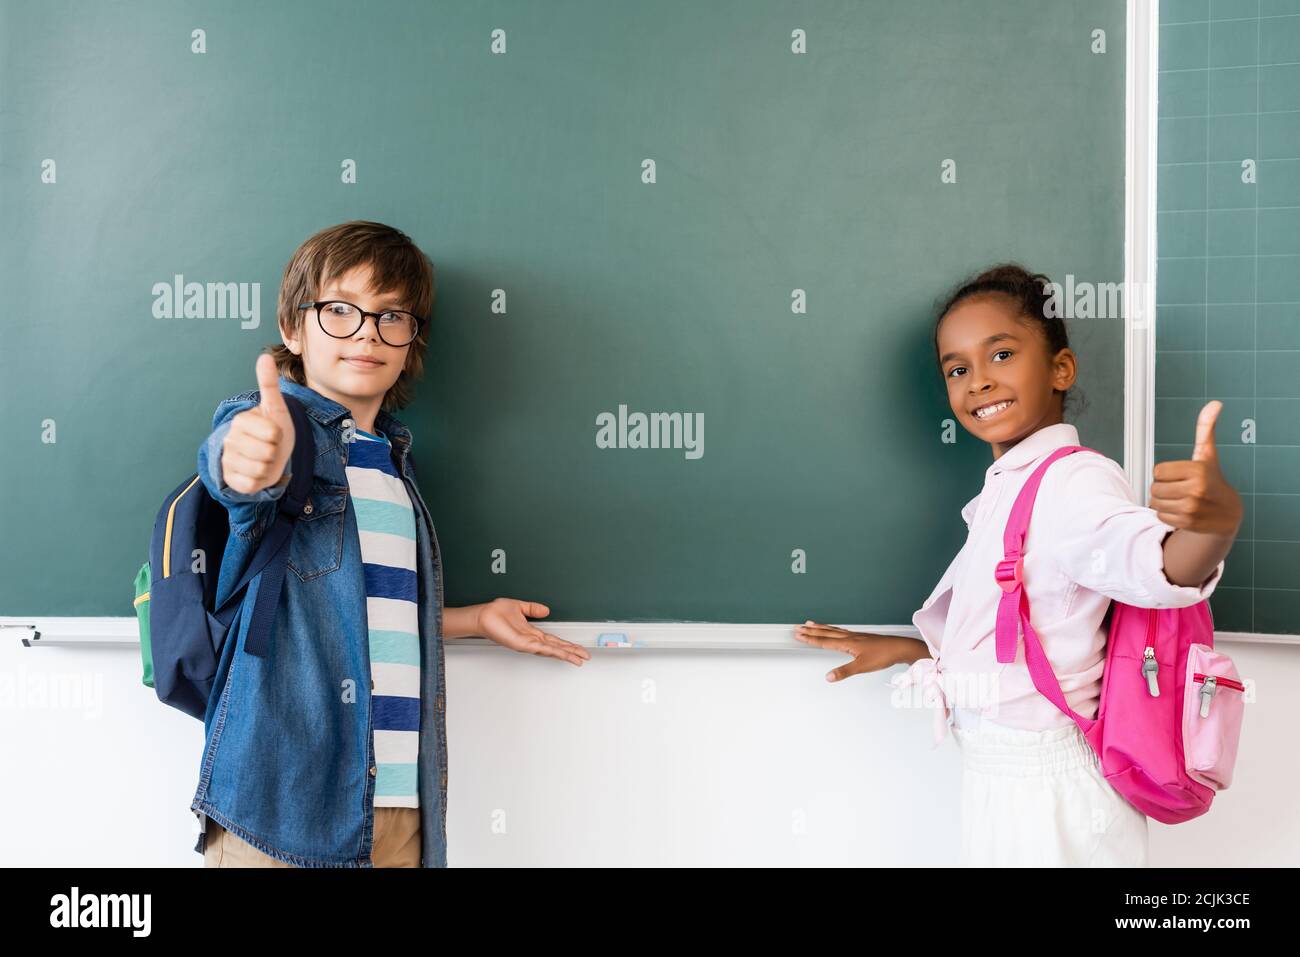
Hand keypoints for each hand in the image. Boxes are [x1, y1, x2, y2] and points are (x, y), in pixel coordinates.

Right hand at [221, 353, 295, 494]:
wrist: (268, 455)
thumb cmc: (273, 430)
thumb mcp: (275, 407)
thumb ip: (268, 384)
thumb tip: (264, 356)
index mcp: (241, 421)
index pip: (272, 432)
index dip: (279, 435)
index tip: (273, 432)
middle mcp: (229, 440)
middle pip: (267, 452)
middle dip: (275, 452)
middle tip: (269, 448)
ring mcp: (228, 460)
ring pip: (260, 469)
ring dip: (268, 467)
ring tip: (264, 459)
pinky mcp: (230, 480)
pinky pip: (252, 484)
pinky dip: (260, 482)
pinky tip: (256, 473)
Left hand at [475, 598, 590, 665]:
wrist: (483, 615)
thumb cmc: (495, 613)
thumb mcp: (520, 606)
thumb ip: (533, 609)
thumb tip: (546, 609)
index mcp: (532, 632)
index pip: (554, 640)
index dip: (567, 645)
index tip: (578, 648)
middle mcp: (531, 640)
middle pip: (556, 648)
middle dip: (571, 653)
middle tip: (585, 657)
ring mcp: (527, 644)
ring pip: (551, 650)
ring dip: (565, 654)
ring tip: (578, 659)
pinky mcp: (521, 644)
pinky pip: (540, 647)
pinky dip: (552, 650)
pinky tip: (562, 653)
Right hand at [794, 620, 899, 681]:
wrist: (899, 648)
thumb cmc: (883, 655)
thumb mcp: (862, 667)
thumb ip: (844, 671)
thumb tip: (828, 677)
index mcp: (847, 643)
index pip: (824, 641)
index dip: (810, 639)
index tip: (798, 635)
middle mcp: (849, 637)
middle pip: (825, 633)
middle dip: (811, 631)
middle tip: (798, 628)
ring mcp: (855, 636)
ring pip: (832, 630)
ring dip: (820, 628)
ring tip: (810, 624)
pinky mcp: (860, 637)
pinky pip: (840, 631)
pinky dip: (832, 629)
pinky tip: (833, 631)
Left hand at [1149, 400, 1242, 536]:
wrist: (1227, 514)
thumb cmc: (1212, 480)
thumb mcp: (1207, 455)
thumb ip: (1206, 429)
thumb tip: (1215, 403)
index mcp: (1197, 470)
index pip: (1158, 471)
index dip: (1166, 473)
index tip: (1181, 475)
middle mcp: (1195, 489)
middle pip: (1154, 487)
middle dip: (1163, 487)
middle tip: (1180, 488)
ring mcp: (1191, 507)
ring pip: (1155, 502)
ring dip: (1163, 501)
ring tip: (1181, 499)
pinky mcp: (1186, 522)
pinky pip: (1160, 515)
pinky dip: (1166, 514)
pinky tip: (1182, 511)